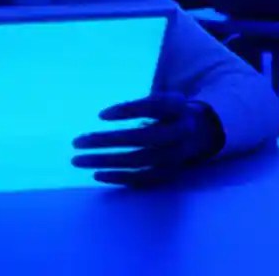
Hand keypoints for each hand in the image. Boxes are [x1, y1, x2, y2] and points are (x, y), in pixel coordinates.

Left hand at [72, 93, 223, 187]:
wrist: (201, 132)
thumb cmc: (167, 112)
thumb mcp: (160, 100)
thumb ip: (138, 107)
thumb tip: (102, 118)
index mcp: (177, 106)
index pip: (153, 107)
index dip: (127, 110)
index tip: (100, 115)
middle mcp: (181, 131)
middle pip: (142, 138)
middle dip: (107, 141)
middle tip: (77, 142)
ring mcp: (176, 155)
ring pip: (138, 160)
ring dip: (105, 161)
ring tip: (77, 160)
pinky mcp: (170, 172)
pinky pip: (142, 178)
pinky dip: (118, 177)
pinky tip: (97, 174)